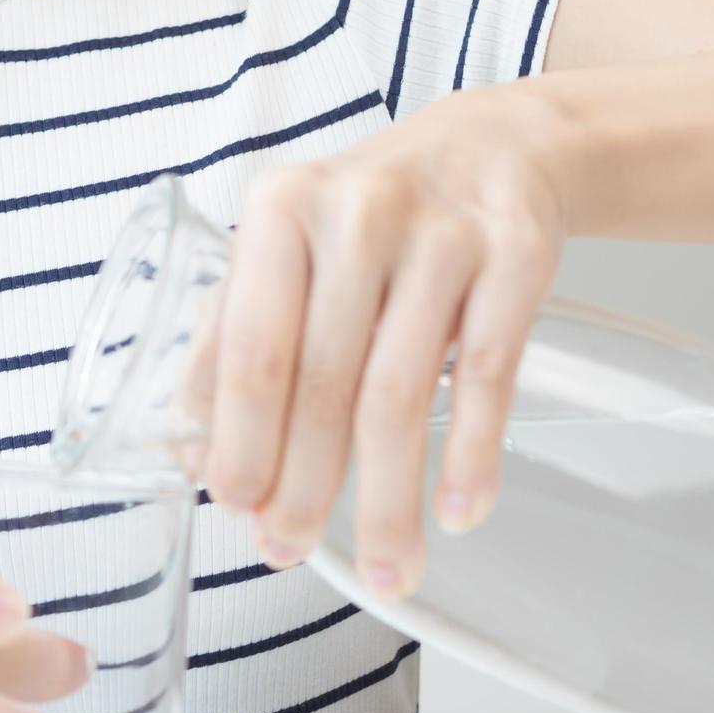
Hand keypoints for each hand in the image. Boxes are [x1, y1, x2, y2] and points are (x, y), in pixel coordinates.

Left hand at [190, 83, 572, 599]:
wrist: (494, 144)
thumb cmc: (372, 214)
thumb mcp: (290, 246)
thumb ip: (237, 334)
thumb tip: (196, 452)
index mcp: (282, 210)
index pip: (254, 347)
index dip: (244, 437)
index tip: (238, 506)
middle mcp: (358, 212)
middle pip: (325, 379)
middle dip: (307, 484)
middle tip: (294, 550)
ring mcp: (442, 231)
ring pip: (403, 391)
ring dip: (390, 496)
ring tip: (388, 568)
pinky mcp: (518, 250)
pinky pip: (489, 374)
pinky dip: (472, 454)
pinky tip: (459, 511)